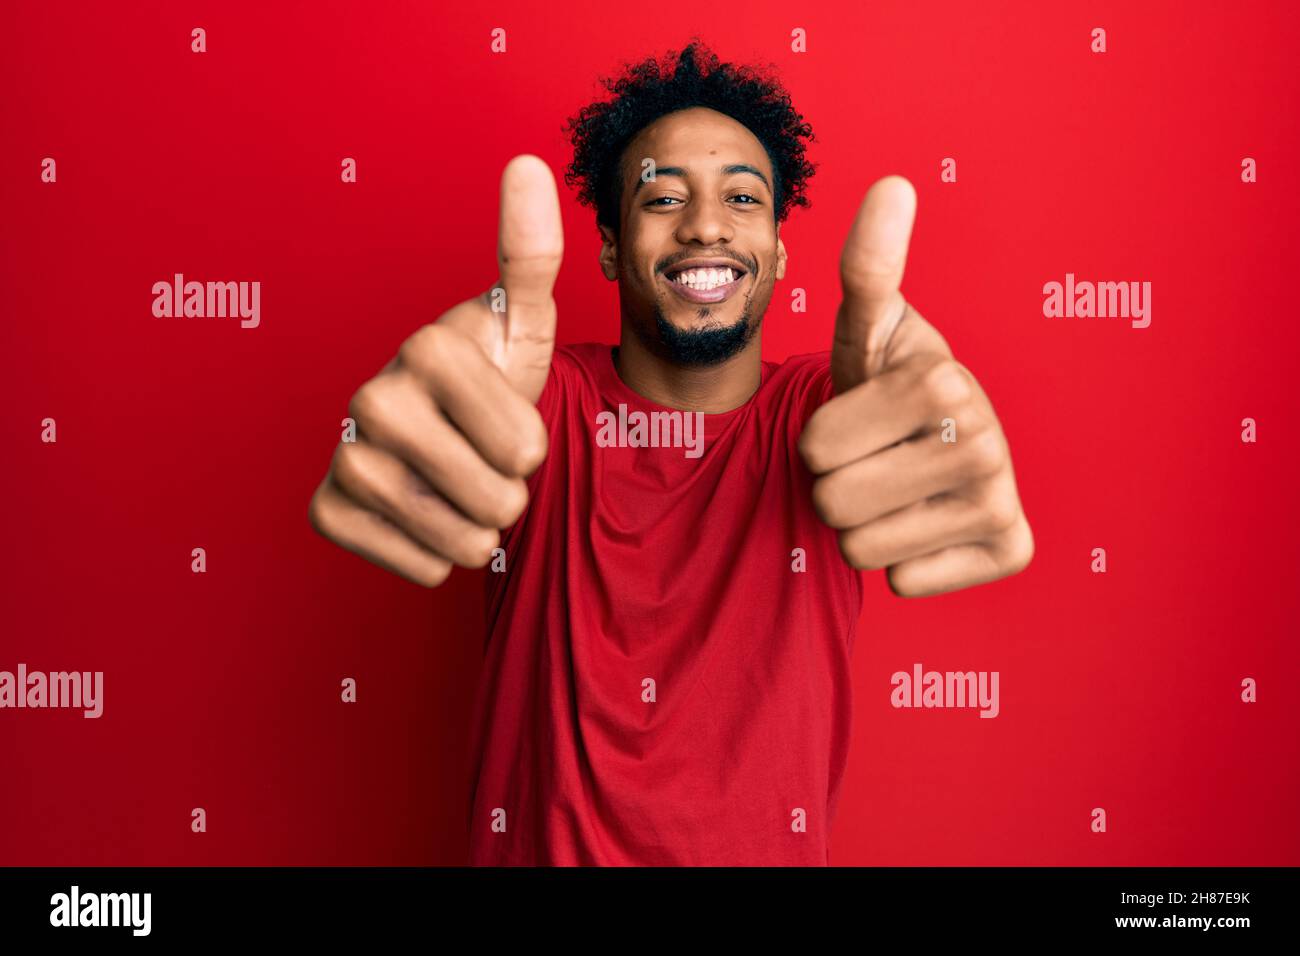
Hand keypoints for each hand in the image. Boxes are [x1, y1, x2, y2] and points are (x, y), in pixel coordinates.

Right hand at [309, 154, 562, 586]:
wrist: (433, 433)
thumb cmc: (488, 377)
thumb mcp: (520, 322)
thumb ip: (530, 253)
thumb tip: (527, 163)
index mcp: (427, 348)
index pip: (524, 449)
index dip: (532, 448)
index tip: (505, 420)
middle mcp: (371, 396)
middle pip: (494, 499)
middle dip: (507, 493)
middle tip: (481, 459)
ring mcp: (344, 455)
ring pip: (458, 541)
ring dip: (476, 528)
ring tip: (457, 486)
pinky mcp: (325, 509)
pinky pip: (418, 567)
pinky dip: (436, 556)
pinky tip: (423, 516)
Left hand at [797, 176, 1032, 596]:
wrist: (937, 449)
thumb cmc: (888, 388)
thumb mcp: (868, 327)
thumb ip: (868, 265)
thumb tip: (893, 186)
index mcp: (945, 380)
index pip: (814, 450)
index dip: (818, 441)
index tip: (857, 422)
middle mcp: (989, 441)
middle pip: (834, 502)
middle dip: (836, 487)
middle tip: (872, 461)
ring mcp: (1003, 500)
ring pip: (862, 548)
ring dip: (863, 526)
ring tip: (896, 489)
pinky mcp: (1013, 550)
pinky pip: (905, 583)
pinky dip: (902, 563)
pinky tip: (926, 524)